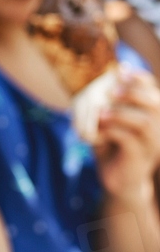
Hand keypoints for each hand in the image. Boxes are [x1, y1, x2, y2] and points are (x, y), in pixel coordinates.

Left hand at [95, 70, 159, 202]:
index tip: (121, 70)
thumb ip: (105, 107)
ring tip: (101, 113)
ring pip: (145, 122)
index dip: (140, 79)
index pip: (154, 91)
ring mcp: (151, 144)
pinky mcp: (140, 158)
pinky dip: (114, 132)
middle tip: (111, 91)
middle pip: (155, 104)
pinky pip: (131, 141)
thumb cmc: (111, 149)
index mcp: (151, 116)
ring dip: (121, 114)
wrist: (116, 181)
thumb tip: (96, 84)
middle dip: (133, 93)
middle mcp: (157, 128)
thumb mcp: (107, 125)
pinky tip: (100, 131)